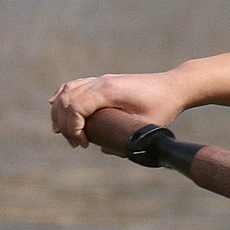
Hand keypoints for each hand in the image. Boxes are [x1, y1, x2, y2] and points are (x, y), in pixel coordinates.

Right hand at [49, 73, 187, 148]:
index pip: (76, 107)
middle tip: (76, 144)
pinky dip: (62, 96)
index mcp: (110, 91)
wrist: (175, 86)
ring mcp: (101, 79)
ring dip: (60, 112)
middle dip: (65, 125)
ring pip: (67, 91)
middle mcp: (101, 82)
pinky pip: (75, 85)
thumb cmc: (164, 106)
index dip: (73, 128)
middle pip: (67, 100)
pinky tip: (55, 105)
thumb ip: (128, 140)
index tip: (83, 144)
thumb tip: (104, 149)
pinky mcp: (103, 81)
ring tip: (63, 132)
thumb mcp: (149, 126)